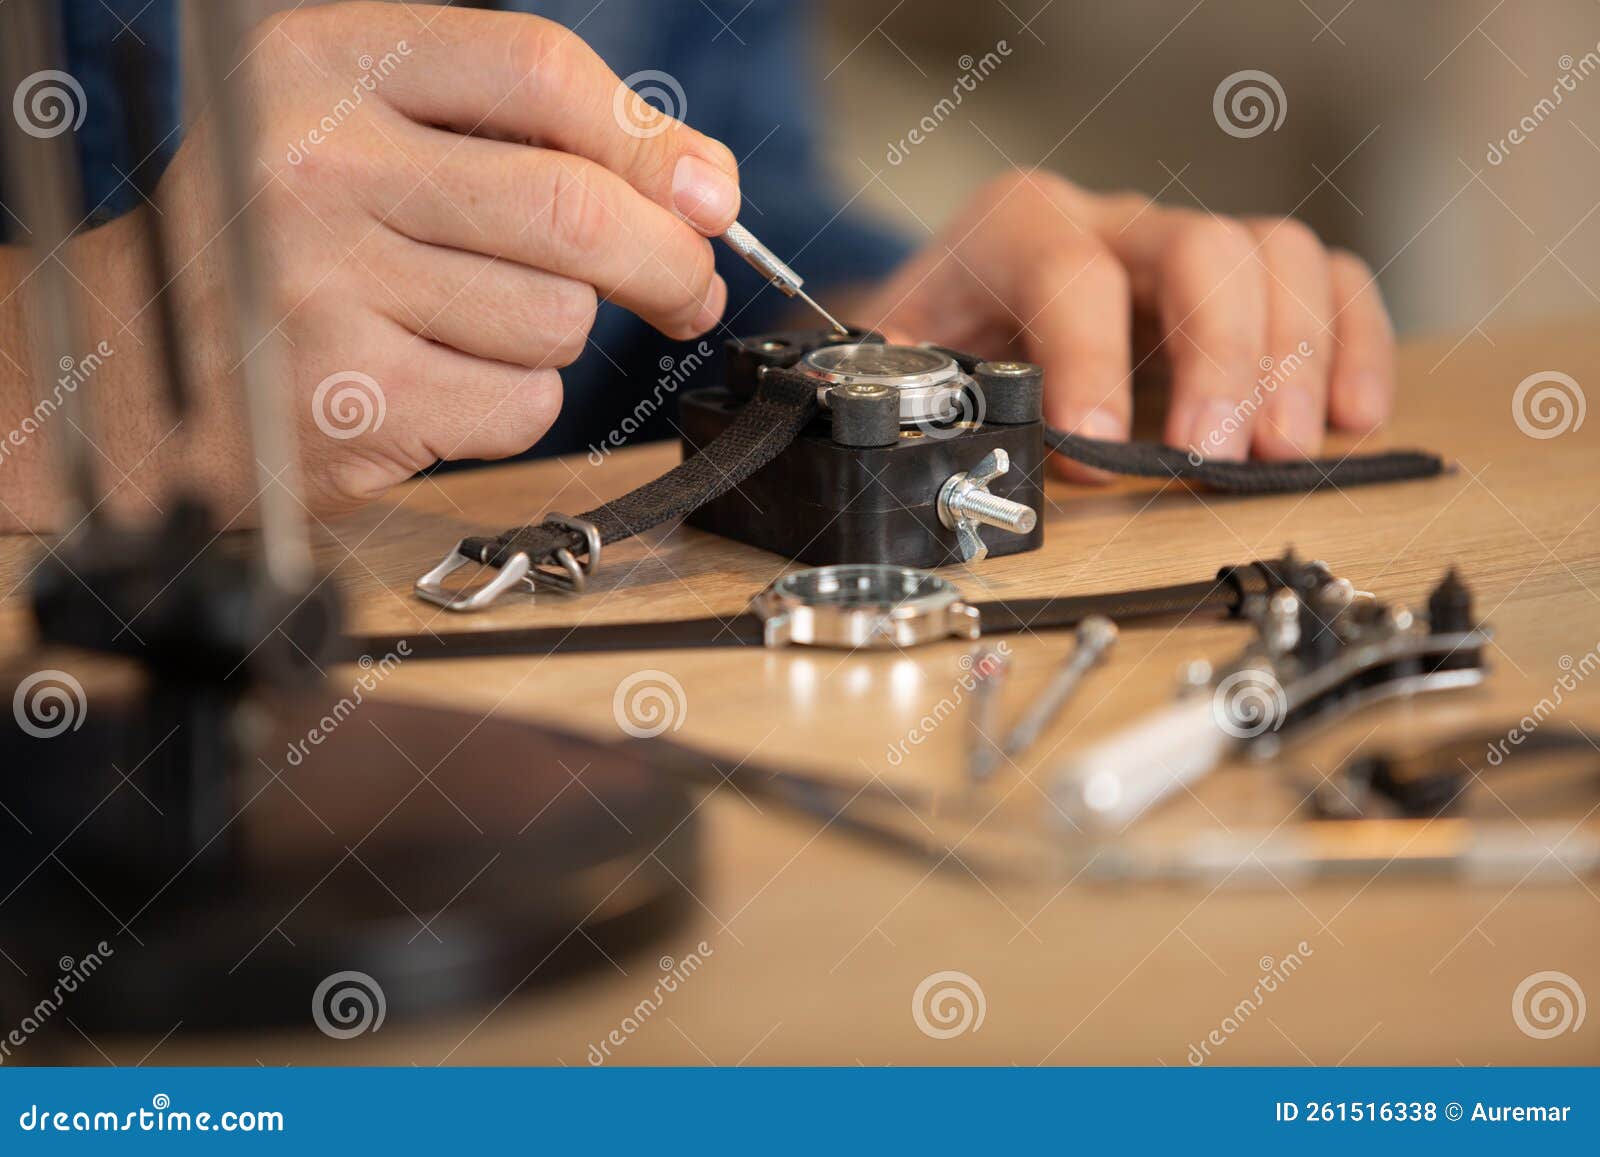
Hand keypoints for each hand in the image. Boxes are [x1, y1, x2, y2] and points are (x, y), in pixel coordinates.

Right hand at [2, 1, 739, 526]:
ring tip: (473, 325)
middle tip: (689, 292)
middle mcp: (317, 163)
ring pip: (555, 320)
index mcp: (328, 64)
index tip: (711, 198)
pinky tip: (440, 380)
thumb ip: (528, 137)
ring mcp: (324, 285)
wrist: (148, 362)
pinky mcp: (348, 399)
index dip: (652, 144)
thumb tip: (707, 188)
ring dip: (555, 336)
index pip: (539, 74)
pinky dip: (513, 402)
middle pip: (572, 210)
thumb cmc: (293, 239)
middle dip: (666, 262)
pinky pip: (518, 403)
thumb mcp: (375, 132)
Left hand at [860, 171, 1394, 469]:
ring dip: (1297, 355)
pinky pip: (1325, 279)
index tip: (1100, 449)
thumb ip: (926, 396)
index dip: (1091, 361)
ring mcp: (1185, 242)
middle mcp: (1112, 222)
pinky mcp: (1242, 276)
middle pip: (1201, 248)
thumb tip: (977, 453)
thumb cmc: (945, 335)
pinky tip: (1353, 416)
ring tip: (1284, 449)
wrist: (963, 304)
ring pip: (1275, 253)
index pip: (1071, 272)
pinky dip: (1351, 343)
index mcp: (1019, 229)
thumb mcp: (909, 359)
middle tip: (1218, 454)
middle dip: (1219, 356)